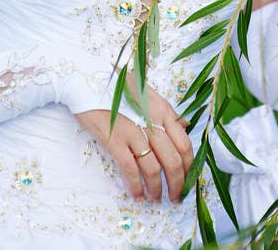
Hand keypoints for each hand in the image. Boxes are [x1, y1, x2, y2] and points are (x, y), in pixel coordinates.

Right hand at [75, 83, 192, 202]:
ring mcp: (134, 131)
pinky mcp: (115, 139)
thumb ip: (167, 112)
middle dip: (177, 185)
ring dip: (156, 189)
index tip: (187, 180)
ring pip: (153, 169)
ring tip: (155, 199)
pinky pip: (130, 169)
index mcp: (163, 110)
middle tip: (175, 197)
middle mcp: (152, 121)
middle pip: (173, 161)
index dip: (188, 168)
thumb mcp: (149, 95)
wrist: (89, 79)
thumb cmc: (119, 88)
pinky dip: (136, 186)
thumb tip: (185, 126)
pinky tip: (137, 195)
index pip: (185, 145)